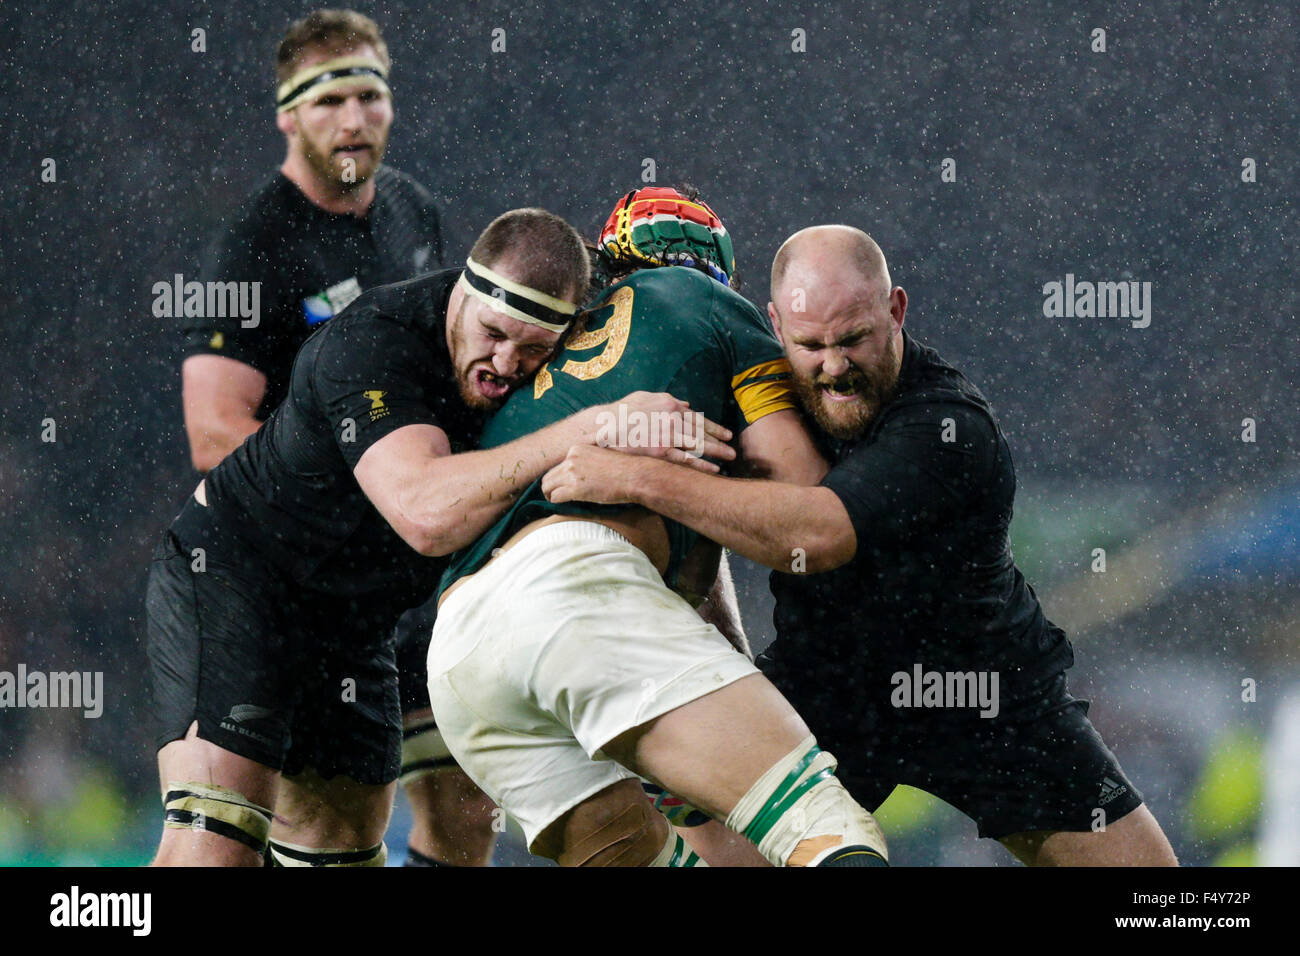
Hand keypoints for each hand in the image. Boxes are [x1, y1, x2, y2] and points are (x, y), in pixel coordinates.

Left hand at [542, 444, 643, 504]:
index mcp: (576, 449)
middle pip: (549, 475)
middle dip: (551, 486)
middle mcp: (571, 459)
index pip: (558, 465)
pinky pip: (555, 496)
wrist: (633, 476)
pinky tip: (562, 503)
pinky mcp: (575, 489)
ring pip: (547, 486)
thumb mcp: (601, 456)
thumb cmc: (623, 468)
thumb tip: (579, 472)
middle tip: (555, 494)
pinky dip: (556, 501)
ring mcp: (571, 473)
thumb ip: (586, 460)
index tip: (566, 484)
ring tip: (556, 499)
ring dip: (550, 494)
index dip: (560, 477)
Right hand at [586, 391, 733, 469]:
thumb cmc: (621, 412)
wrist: (603, 427)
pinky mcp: (661, 450)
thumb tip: (686, 403)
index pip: (697, 417)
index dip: (713, 426)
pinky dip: (702, 465)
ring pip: (698, 444)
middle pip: (702, 431)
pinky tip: (714, 469)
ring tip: (729, 458)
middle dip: (720, 440)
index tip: (725, 433)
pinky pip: (686, 458)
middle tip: (732, 448)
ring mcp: (668, 434)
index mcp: (670, 404)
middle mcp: (673, 417)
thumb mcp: (644, 397)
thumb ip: (666, 398)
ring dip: (716, 452)